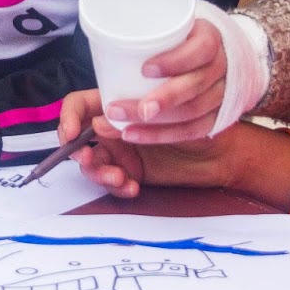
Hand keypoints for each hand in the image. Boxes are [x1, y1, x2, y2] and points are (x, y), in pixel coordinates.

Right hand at [70, 120, 289, 209]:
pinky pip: (113, 182)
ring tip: (118, 178)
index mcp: (116, 102)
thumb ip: (136, 113)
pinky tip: (131, 187)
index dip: (66, 118)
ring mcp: (121, 151)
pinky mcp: (132, 172)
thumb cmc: (199, 115)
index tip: (68, 135)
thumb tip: (102, 120)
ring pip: (93, 165)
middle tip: (90, 161)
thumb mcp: (167, 107)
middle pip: (79, 140)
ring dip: (99, 174)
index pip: (79, 106)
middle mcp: (114, 126)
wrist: (223, 150)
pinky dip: (118, 187)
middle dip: (80, 155)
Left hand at [103, 19, 229, 143]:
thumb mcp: (170, 31)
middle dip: (160, 99)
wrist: (214, 58)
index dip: (175, 61)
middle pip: (195, 85)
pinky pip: (194, 131)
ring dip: (155, 123)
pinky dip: (163, 136)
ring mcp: (222, 93)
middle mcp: (221, 66)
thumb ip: (143, 41)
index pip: (202, 49)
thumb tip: (100, 52)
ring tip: (122, 126)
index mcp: (210, 39)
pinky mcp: (218, 116)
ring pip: (193, 112)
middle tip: (121, 108)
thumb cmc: (181, 42)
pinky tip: (136, 135)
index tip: (145, 69)